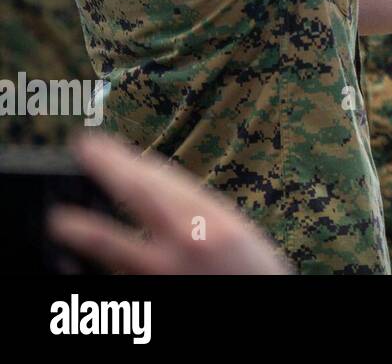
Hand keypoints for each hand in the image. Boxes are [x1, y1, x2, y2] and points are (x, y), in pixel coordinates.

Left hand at [47, 133, 291, 274]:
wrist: (264, 315)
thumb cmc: (254, 272)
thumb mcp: (234, 230)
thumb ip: (198, 211)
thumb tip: (153, 188)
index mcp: (213, 219)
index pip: (160, 179)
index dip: (124, 159)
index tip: (99, 144)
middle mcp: (187, 242)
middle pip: (138, 197)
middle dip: (108, 170)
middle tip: (82, 150)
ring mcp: (165, 273)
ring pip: (115, 246)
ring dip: (85, 230)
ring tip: (59, 219)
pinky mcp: (153, 297)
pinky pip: (121, 276)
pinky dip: (104, 264)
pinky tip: (81, 261)